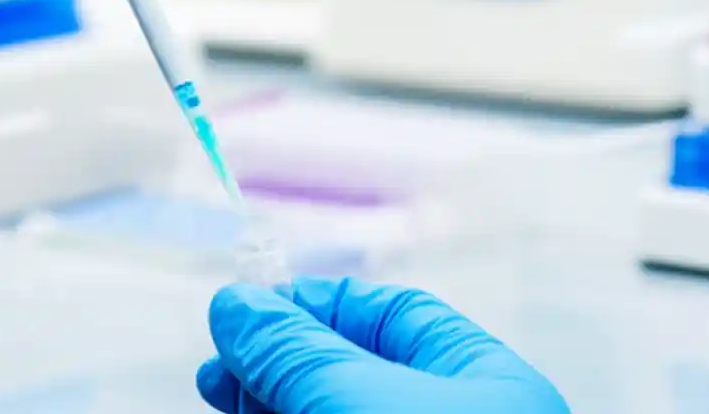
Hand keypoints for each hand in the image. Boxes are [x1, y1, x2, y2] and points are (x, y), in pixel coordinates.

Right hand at [197, 278, 570, 413]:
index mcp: (487, 386)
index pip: (394, 319)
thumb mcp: (363, 404)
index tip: (249, 309)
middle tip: (220, 368)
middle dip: (281, 365)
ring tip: (220, 396)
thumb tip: (239, 306)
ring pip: (336, 411)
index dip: (315, 306)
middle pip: (356, 374)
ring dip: (272, 402)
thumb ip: (302, 354)